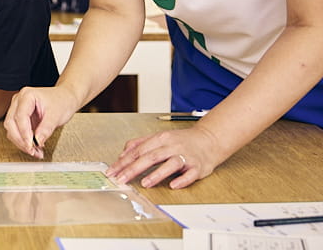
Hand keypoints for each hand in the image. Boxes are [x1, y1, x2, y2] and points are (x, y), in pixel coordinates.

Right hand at [3, 86, 81, 157]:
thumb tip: (37, 141)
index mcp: (27, 95)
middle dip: (20, 140)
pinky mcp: (20, 117)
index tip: (31, 145)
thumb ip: (46, 129)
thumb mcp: (56, 116)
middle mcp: (19, 101)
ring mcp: (18, 108)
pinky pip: (16, 131)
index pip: (20, 116)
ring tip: (35, 152)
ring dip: (21, 142)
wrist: (66, 98)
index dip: (24, 133)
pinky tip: (33, 147)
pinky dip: (23, 141)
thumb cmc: (62, 101)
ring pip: (11, 129)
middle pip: (11, 123)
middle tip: (32, 151)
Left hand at [106, 124, 222, 188]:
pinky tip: (173, 185)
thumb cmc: (182, 140)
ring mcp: (185, 156)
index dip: (123, 161)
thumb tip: (122, 154)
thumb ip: (140, 144)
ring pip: (169, 164)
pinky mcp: (198, 167)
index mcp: (160, 139)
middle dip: (133, 168)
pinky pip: (190, 174)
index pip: (138, 150)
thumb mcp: (159, 137)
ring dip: (156, 174)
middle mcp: (172, 146)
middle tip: (121, 178)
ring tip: (144, 183)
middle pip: (150, 156)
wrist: (210, 139)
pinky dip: (182, 180)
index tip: (112, 171)